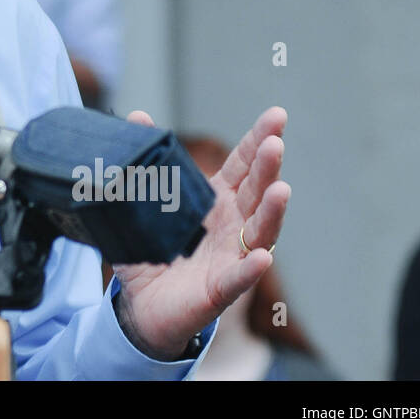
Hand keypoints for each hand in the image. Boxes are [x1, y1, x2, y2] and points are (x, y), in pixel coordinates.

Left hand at [111, 106, 290, 359]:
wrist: (141, 303)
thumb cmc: (152, 249)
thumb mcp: (143, 202)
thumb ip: (146, 161)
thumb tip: (138, 116)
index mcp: (218, 199)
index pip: (243, 165)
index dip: (259, 141)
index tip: (276, 116)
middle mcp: (234, 224)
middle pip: (257, 191)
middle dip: (268, 167)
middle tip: (276, 143)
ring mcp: (233, 256)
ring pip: (260, 232)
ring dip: (272, 211)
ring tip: (281, 189)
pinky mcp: (221, 289)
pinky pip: (239, 277)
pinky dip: (250, 268)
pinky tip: (261, 258)